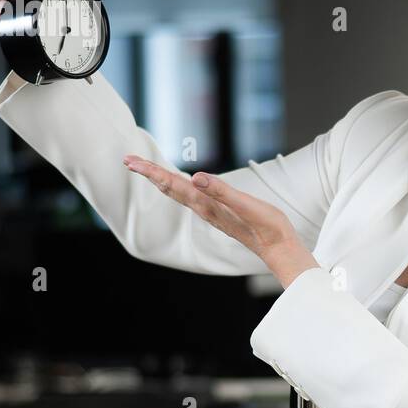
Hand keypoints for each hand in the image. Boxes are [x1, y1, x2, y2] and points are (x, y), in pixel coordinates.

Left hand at [122, 154, 319, 286]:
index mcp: (207, 204)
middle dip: (149, 173)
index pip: (173, 184)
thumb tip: (195, 177)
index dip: (151, 171)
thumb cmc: (266, 227)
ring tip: (146, 169)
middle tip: (128, 160)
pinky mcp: (220, 212)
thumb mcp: (246, 205)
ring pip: (178, 192)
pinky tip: (180, 184)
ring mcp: (211, 211)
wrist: (279, 247)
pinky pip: (191, 196)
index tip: (131, 161)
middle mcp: (204, 208)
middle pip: (170, 187)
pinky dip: (178, 186)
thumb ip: (221, 191)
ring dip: (161, 179)